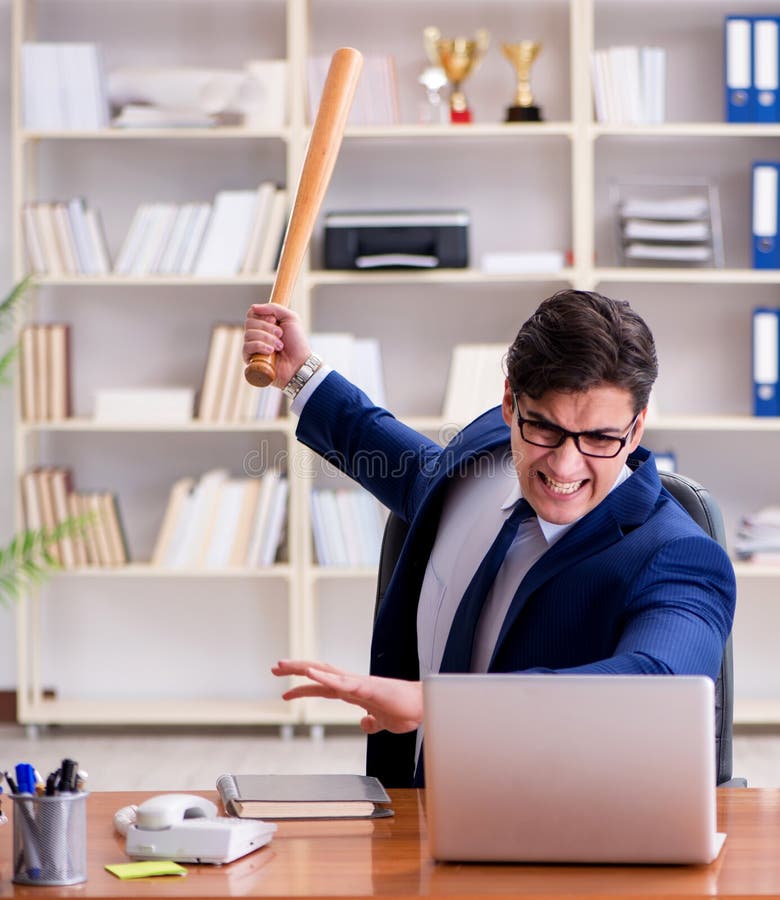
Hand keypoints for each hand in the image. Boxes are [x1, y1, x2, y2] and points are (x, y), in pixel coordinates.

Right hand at [243, 303, 311, 388]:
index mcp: (264, 325)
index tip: (274, 320)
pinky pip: (247, 347)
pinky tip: (270, 352)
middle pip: (249, 323)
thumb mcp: (290, 318)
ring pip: (248, 334)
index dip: (261, 315)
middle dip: (267, 328)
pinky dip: (260, 346)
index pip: (251, 314)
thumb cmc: (297, 343)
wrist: (300, 363)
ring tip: (279, 346)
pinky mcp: (251, 360)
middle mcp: (257, 335)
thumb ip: (274, 308)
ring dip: (267, 338)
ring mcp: (253, 348)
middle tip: (280, 334)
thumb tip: (253, 307)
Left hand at [272, 659, 422, 734]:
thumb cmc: (407, 710)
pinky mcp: (367, 687)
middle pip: (319, 672)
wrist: (425, 707)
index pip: (324, 686)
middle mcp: (353, 683)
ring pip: (325, 671)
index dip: (305, 687)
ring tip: (283, 665)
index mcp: (355, 691)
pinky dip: (324, 675)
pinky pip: (341, 681)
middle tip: (275, 668)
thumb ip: (372, 722)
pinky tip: (310, 673)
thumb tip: (364, 723)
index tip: (286, 693)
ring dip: (303, 668)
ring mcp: (359, 683)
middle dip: (296, 670)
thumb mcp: (383, 722)